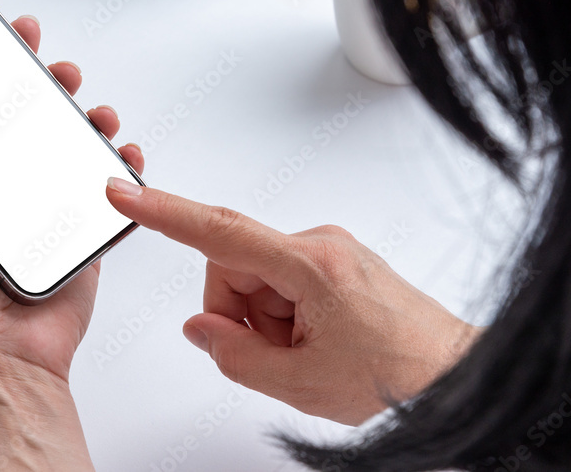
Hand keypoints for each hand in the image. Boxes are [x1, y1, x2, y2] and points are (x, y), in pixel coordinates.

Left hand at [0, 16, 143, 469]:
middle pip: (22, 116)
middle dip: (43, 82)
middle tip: (54, 65)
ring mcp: (36, 205)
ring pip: (65, 144)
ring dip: (84, 117)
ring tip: (93, 108)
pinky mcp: (73, 229)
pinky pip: (100, 188)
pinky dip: (118, 165)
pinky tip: (122, 151)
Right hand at [105, 180, 477, 425]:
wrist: (455, 375)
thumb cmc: (399, 376)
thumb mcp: (302, 384)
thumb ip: (235, 355)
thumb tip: (198, 329)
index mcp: (310, 266)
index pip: (219, 232)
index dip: (164, 212)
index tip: (123, 194)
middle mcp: (317, 244)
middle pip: (231, 266)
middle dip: (236, 315)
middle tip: (275, 354)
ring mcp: (326, 250)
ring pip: (253, 277)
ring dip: (262, 319)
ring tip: (305, 351)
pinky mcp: (332, 260)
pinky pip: (278, 280)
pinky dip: (281, 314)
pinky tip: (314, 339)